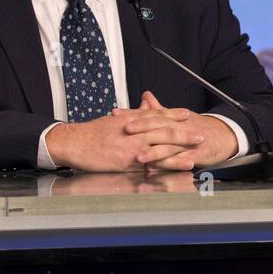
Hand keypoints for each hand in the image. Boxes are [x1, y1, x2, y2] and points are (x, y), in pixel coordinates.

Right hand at [45, 100, 202, 172]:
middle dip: (183, 131)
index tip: (187, 114)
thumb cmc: (89, 133)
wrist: (73, 142)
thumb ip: (130, 116)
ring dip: (180, 148)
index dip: (173, 114)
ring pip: (161, 145)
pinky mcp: (126, 161)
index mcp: (129, 120)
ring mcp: (131, 146)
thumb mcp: (112, 120)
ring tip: (196, 150)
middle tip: (200, 133)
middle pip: (163, 129)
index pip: (155, 115)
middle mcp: (132, 131)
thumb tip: (143, 108)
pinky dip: (167, 164)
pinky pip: (151, 162)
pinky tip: (178, 165)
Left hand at [118, 91, 239, 170]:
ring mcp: (187, 142)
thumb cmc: (197, 127)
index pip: (150, 114)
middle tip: (125, 130)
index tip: (115, 113)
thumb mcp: (178, 116)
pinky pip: (180, 161)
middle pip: (159, 126)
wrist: (225, 136)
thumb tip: (145, 96)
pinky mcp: (195, 156)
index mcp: (172, 118)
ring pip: (169, 146)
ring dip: (153, 152)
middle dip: (142, 128)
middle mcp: (179, 128)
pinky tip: (157, 170)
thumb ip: (159, 108)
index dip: (132, 113)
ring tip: (137, 157)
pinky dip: (168, 165)